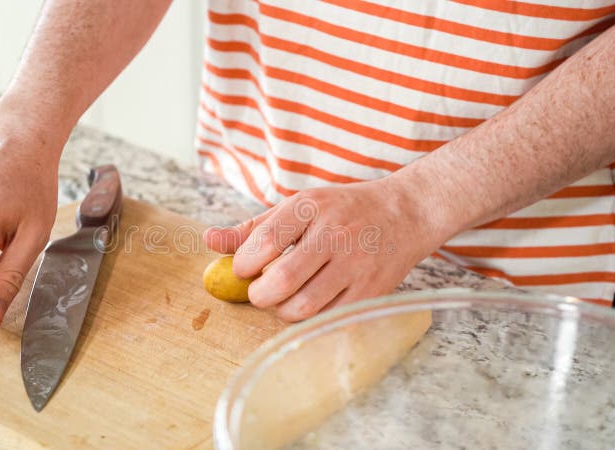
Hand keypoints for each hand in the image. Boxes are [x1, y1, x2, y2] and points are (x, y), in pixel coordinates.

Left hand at [203, 179, 444, 321]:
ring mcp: (355, 264)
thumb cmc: (341, 211)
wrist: (405, 213)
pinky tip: (310, 304)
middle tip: (259, 292)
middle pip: (281, 280)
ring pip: (303, 306)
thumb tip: (208, 241)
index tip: (243, 270)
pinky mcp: (371, 291)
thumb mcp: (297, 207)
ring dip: (282, 311)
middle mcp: (334, 234)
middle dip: (259, 295)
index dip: (244, 264)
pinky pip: (328, 318)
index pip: (265, 242)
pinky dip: (310, 319)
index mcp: (311, 207)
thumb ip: (252, 228)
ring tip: (284, 299)